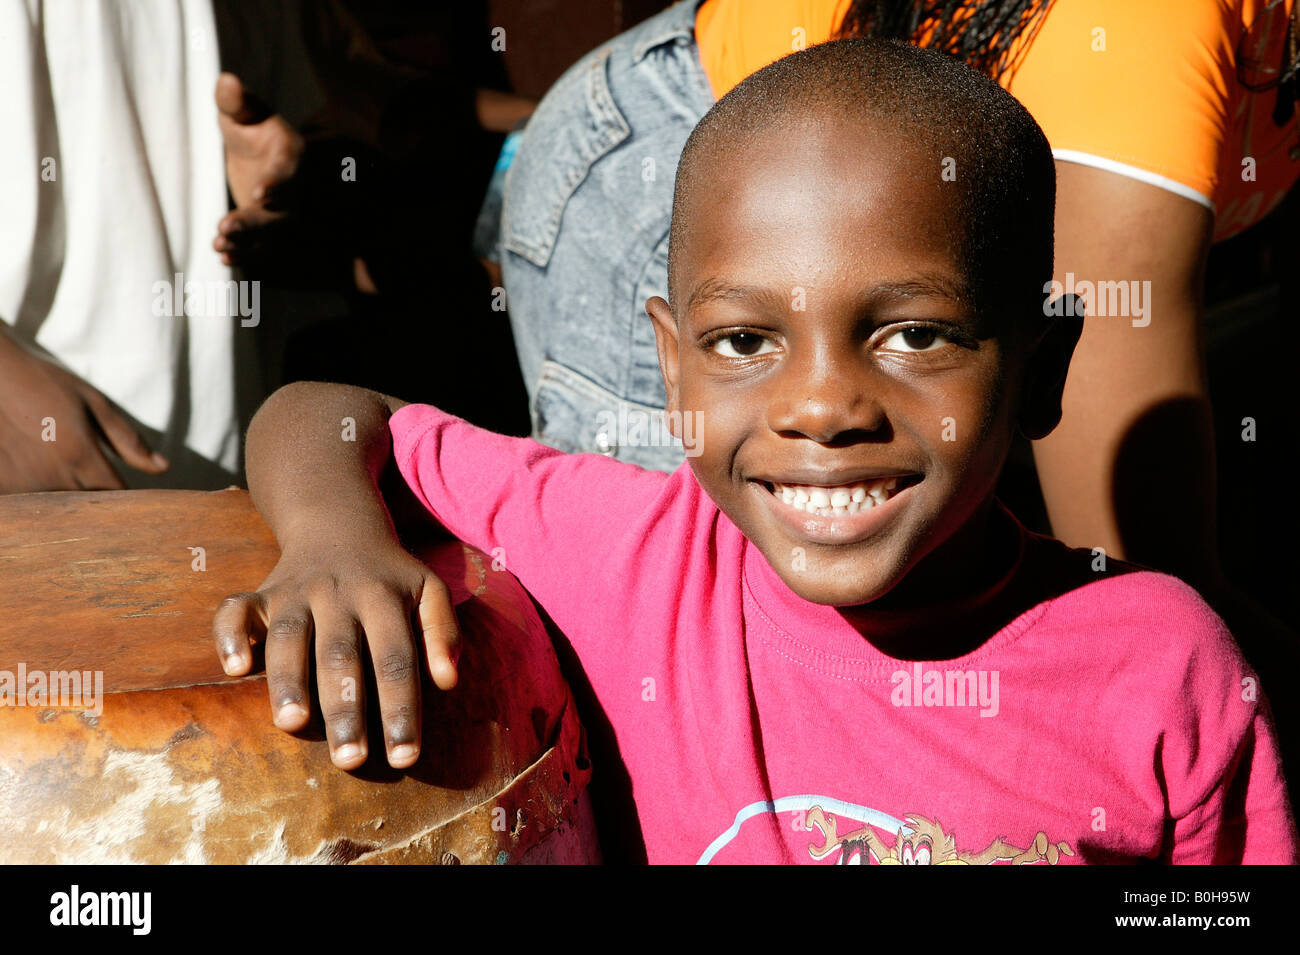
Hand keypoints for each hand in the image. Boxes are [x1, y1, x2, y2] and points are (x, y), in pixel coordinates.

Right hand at [0, 330, 167, 491]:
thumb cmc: (46, 384)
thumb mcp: (94, 404)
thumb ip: (128, 440)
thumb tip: (162, 468)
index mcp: (80, 455)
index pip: (116, 496)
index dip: (126, 497)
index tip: (126, 487)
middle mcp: (52, 475)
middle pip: (89, 506)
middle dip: (99, 497)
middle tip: (92, 472)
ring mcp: (23, 482)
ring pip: (60, 506)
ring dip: (68, 494)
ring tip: (59, 462)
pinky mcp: (2, 483)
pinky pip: (30, 499)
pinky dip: (39, 490)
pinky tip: (37, 465)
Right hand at [212, 537, 461, 770]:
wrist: (337, 524)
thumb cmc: (390, 575)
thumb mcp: (429, 590)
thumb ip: (442, 632)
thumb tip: (449, 681)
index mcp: (383, 598)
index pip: (396, 659)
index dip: (400, 709)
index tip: (404, 757)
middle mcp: (338, 594)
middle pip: (340, 655)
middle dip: (345, 709)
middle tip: (350, 759)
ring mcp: (295, 593)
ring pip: (288, 637)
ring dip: (289, 681)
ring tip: (293, 724)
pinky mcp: (261, 594)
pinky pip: (235, 611)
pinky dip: (229, 636)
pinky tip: (235, 668)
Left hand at [214, 72, 303, 267]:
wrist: (271, 159)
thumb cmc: (257, 133)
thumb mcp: (248, 115)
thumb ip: (237, 103)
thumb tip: (227, 80)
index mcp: (292, 156)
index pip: (290, 171)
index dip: (279, 184)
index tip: (261, 194)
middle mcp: (295, 190)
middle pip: (281, 212)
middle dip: (255, 224)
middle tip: (225, 229)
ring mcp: (286, 214)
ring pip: (271, 235)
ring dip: (246, 244)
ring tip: (219, 245)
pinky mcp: (272, 231)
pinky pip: (264, 248)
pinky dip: (245, 255)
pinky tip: (224, 259)